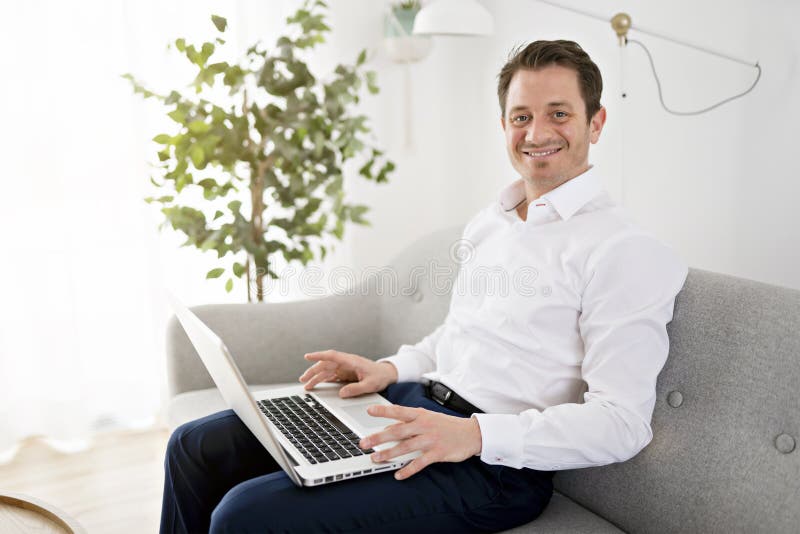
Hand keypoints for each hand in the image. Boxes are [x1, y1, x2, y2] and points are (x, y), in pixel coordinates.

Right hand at [299, 349, 397, 397]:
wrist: (387, 374)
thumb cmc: (380, 376)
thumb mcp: (370, 385)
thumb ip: (356, 389)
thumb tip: (341, 394)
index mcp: (351, 361)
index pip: (332, 356)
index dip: (319, 355)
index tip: (307, 356)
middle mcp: (346, 362)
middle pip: (326, 364)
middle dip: (313, 371)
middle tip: (302, 380)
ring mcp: (345, 367)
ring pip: (327, 370)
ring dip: (316, 377)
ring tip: (306, 385)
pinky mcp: (345, 373)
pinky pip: (332, 375)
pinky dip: (323, 379)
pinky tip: (317, 384)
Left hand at [359, 405, 482, 479]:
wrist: (471, 433)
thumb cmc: (445, 425)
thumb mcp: (427, 418)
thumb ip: (408, 422)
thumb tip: (387, 429)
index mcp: (421, 415)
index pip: (399, 411)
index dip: (384, 411)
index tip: (369, 410)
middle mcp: (424, 425)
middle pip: (398, 431)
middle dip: (379, 437)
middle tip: (364, 443)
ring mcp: (431, 439)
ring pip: (406, 447)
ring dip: (389, 454)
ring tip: (376, 459)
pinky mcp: (438, 453)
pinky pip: (420, 463)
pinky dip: (408, 470)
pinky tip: (398, 475)